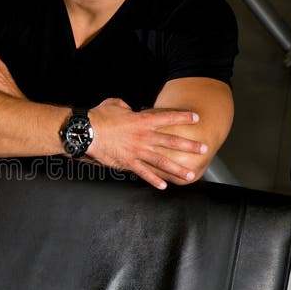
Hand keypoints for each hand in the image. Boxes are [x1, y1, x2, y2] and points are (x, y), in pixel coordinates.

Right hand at [87, 98, 207, 188]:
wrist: (86, 132)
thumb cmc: (98, 116)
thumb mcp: (114, 104)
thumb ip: (125, 106)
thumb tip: (128, 108)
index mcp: (141, 120)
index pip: (167, 118)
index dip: (183, 117)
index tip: (196, 118)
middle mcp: (144, 137)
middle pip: (171, 141)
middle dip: (189, 145)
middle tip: (204, 148)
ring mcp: (137, 151)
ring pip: (162, 162)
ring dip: (178, 168)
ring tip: (191, 174)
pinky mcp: (128, 163)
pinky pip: (144, 173)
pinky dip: (154, 180)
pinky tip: (164, 186)